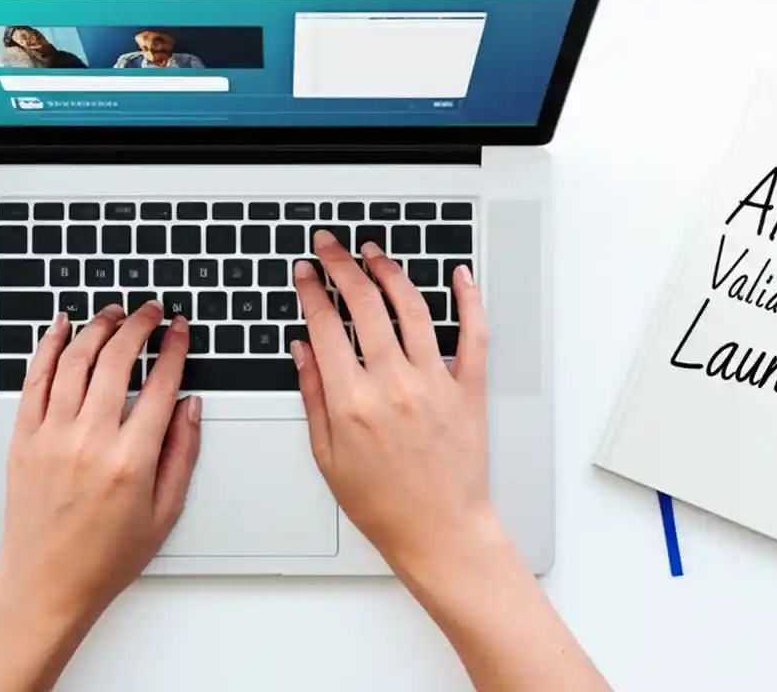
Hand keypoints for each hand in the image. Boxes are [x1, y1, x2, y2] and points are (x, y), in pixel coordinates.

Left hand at [0, 301, 200, 691]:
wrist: (46, 585)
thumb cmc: (105, 557)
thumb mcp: (165, 512)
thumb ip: (183, 453)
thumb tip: (190, 406)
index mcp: (131, 459)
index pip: (160, 383)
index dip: (174, 348)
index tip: (180, 329)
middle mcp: (89, 440)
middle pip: (116, 359)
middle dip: (139, 325)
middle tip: (151, 310)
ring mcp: (51, 436)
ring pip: (75, 360)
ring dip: (97, 327)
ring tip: (114, 312)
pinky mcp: (23, 439)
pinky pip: (34, 380)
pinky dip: (47, 346)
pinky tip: (60, 327)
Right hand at [291, 231, 494, 572]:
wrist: (439, 532)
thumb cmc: (383, 504)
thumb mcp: (327, 457)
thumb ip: (312, 396)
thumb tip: (302, 349)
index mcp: (351, 401)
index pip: (325, 325)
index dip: (311, 290)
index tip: (305, 272)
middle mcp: (393, 384)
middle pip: (364, 303)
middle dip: (342, 265)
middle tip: (331, 246)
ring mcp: (434, 383)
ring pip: (412, 307)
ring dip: (390, 271)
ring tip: (375, 253)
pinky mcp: (468, 389)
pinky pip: (474, 333)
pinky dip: (469, 299)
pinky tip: (460, 275)